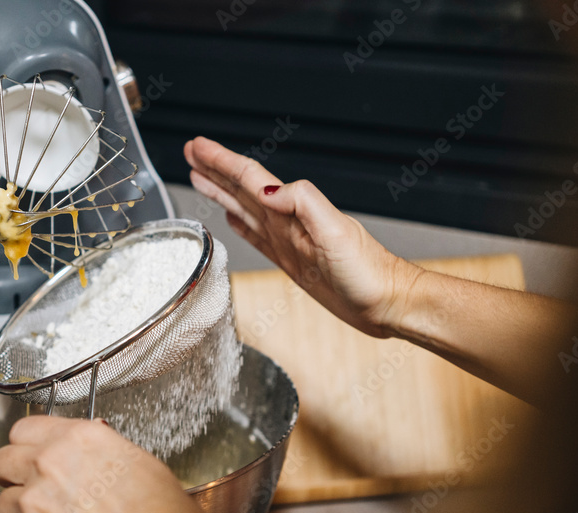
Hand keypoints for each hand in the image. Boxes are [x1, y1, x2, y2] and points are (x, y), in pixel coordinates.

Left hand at [0, 416, 252, 512]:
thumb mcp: (146, 468)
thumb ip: (106, 456)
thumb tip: (98, 462)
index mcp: (80, 439)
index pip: (25, 430)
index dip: (29, 447)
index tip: (35, 458)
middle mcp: (49, 465)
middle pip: (1, 462)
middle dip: (13, 477)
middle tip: (33, 493)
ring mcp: (33, 506)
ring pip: (1, 506)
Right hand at [184, 136, 421, 336]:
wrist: (385, 301)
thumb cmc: (368, 270)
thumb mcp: (336, 231)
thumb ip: (303, 203)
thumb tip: (268, 191)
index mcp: (294, 210)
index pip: (249, 179)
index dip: (221, 160)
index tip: (198, 146)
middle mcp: (287, 221)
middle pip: (241, 188)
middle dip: (214, 169)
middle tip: (191, 152)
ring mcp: (287, 240)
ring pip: (243, 209)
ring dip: (221, 191)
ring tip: (199, 177)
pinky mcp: (290, 261)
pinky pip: (257, 236)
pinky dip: (240, 224)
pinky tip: (231, 217)